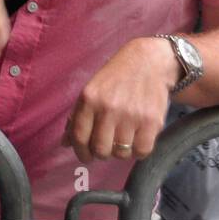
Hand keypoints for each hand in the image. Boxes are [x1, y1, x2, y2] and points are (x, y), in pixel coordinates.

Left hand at [63, 37, 178, 162]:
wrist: (150, 62)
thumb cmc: (116, 78)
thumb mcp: (91, 91)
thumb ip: (77, 117)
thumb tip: (65, 143)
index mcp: (89, 99)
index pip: (79, 136)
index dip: (81, 152)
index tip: (85, 156)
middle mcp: (108, 108)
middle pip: (100, 150)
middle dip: (101, 153)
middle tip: (106, 146)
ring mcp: (132, 116)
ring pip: (121, 153)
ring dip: (120, 151)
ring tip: (122, 140)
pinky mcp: (153, 122)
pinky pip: (142, 151)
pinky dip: (138, 151)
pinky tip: (136, 140)